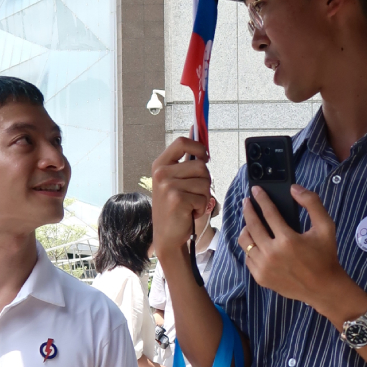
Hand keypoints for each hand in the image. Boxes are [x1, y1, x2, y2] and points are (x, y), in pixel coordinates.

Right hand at [151, 137, 210, 259]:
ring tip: (191, 204)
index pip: (182, 142)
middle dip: (206, 181)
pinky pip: (204, 197)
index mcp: (160, 164)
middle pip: (201, 166)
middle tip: (195, 194)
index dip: (199, 147)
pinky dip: (202, 208)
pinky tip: (190, 213)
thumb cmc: (175, 207)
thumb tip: (195, 130)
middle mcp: (161, 173)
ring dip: (204, 196)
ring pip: (205, 182)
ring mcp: (167, 186)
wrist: (167, 236)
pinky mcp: (176, 199)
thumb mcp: (176, 181)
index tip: (205, 158)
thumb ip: (185, 160)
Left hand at [239, 186, 366, 325]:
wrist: (323, 288)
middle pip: (252, 225)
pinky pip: (247, 257)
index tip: (256, 190)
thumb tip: (294, 189)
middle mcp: (272, 254)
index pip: (268, 212)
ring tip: (249, 223)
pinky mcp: (260, 277)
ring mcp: (264, 267)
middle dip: (248, 209)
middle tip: (247, 202)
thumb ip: (312, 203)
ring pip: (245, 242)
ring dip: (246, 228)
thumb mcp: (326, 226)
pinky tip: (256, 242)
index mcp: (288, 240)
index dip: (261, 198)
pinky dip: (250, 247)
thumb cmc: (325, 256)